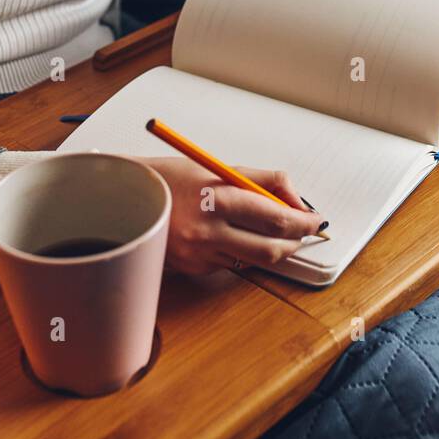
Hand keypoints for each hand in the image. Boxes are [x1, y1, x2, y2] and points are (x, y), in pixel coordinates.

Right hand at [128, 154, 323, 276]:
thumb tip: (295, 200)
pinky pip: (229, 264)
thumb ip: (262, 182)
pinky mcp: (192, 269)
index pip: (276, 218)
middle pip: (271, 249)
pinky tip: (224, 234)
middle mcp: (208, 232)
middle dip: (293, 241)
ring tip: (264, 227)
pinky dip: (237, 251)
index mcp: (218, 200)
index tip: (314, 219)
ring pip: (252, 259)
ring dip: (266, 246)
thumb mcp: (218, 169)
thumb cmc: (172, 178)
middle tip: (302, 230)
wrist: (124, 199)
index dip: (303, 221)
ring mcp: (199, 255)